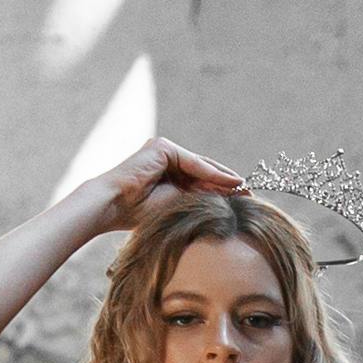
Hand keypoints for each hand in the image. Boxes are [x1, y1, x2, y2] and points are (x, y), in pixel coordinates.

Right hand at [95, 137, 249, 230]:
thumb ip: (198, 201)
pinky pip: (194, 162)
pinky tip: (231, 182)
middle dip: (227, 183)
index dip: (222, 189)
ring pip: (202, 166)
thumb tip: (226, 203)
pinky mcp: (163, 148)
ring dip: (224, 178)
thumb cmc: (137, 214)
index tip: (243, 200)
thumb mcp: (176, 207)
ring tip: (245, 190)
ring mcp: (164, 150)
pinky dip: (213, 173)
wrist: (112, 207)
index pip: (200, 180)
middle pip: (204, 171)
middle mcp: (166, 158)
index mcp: (167, 173)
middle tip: (250, 194)